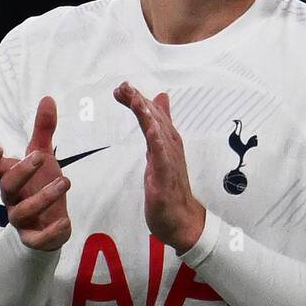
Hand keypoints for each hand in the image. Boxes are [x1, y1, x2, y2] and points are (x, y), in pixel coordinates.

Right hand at [0, 96, 71, 250]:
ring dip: (43, 197)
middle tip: (41, 156)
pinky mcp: (35, 238)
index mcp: (10, 179)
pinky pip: (38, 238)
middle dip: (22, 171)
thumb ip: (44, 130)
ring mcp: (22, 220)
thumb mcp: (44, 157)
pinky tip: (66, 220)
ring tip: (66, 182)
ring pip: (22, 212)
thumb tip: (48, 98)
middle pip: (7, 187)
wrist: (47, 225)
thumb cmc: (40, 185)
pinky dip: (51, 231)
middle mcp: (12, 199)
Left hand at [114, 81, 204, 253]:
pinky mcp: (166, 178)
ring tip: (136, 100)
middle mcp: (170, 148)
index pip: (152, 115)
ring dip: (148, 116)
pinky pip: (163, 158)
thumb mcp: (161, 152)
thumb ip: (160, 127)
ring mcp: (169, 162)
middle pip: (154, 119)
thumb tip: (159, 102)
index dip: (138, 99)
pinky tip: (152, 131)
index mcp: (167, 142)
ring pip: (159, 134)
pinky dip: (158, 143)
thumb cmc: (171, 187)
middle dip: (140, 101)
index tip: (122, 87)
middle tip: (124, 86)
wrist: (182, 219)